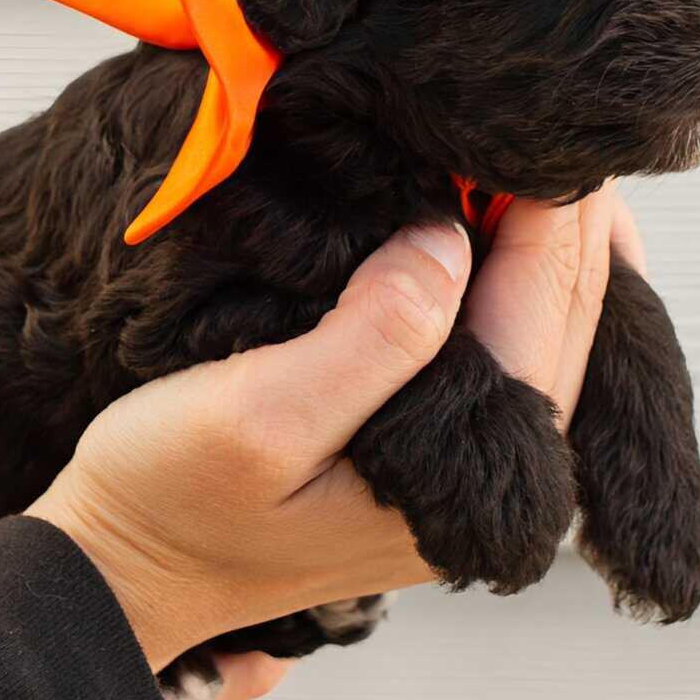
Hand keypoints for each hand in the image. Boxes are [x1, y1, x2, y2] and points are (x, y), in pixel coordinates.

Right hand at [28, 181, 642, 690]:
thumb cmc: (174, 500)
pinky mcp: (440, 448)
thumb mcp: (258, 418)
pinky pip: (509, 350)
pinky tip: (504, 238)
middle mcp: (493, 476)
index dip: (549, 212)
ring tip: (544, 169)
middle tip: (553, 129)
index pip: (540, 312)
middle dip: (569, 223)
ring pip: (549, 333)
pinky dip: (515, 284)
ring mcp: (472, 465)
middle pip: (568, 321)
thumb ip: (371, 337)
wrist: (129, 574)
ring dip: (550, 252)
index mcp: (465, 472)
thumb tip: (449, 239)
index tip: (540, 126)